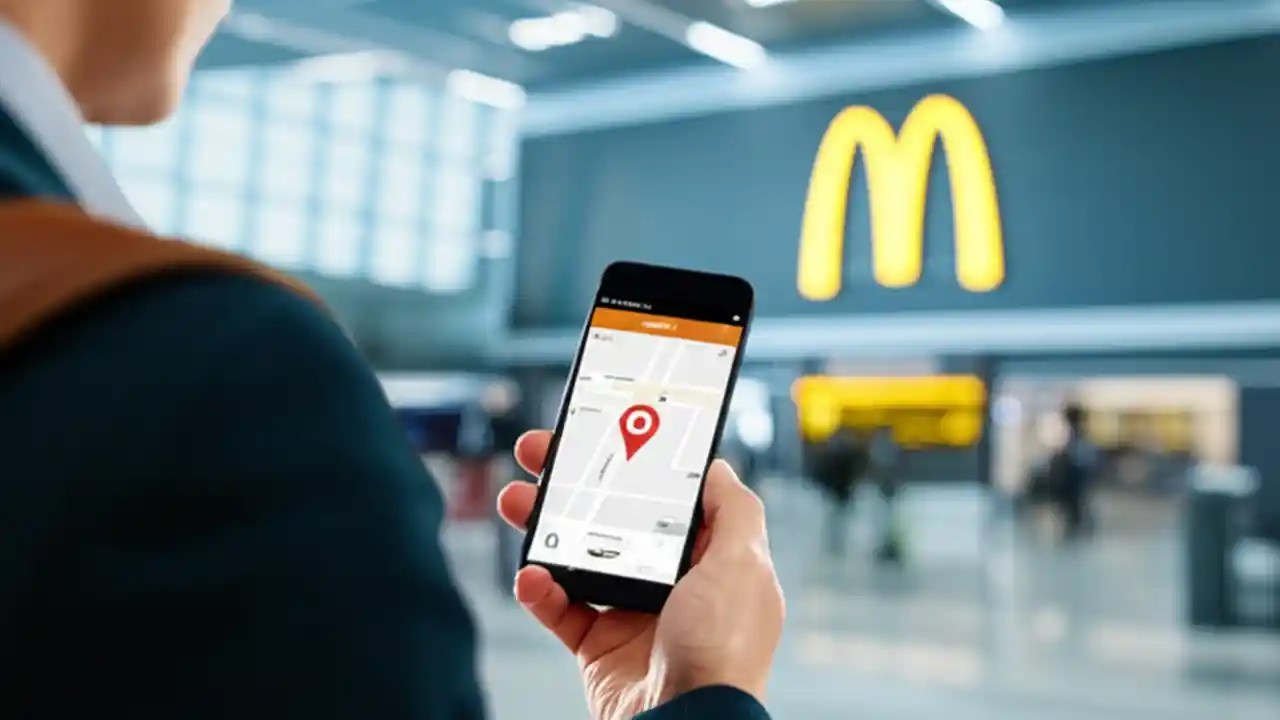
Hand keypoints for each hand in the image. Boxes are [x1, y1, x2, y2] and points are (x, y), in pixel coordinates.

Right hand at [497, 431, 784, 719]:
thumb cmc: (723, 651)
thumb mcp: (744, 566)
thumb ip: (735, 511)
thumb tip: (719, 468)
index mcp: (711, 560)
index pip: (669, 498)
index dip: (636, 463)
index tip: (603, 433)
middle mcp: (673, 584)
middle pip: (615, 519)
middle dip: (574, 484)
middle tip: (540, 454)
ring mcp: (633, 615)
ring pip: (579, 557)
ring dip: (543, 527)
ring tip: (515, 501)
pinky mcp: (600, 647)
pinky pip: (560, 609)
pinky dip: (539, 591)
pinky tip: (531, 576)